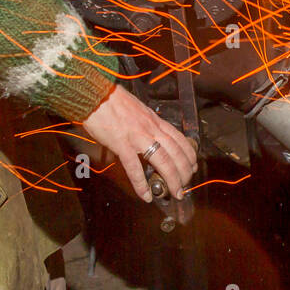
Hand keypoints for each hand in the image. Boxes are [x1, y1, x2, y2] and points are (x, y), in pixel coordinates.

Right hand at [80, 85, 198, 202]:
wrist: (97, 94)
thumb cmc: (113, 101)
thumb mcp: (138, 110)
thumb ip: (146, 123)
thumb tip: (150, 135)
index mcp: (155, 120)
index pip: (180, 139)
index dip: (189, 155)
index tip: (192, 166)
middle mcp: (151, 128)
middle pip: (176, 153)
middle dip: (184, 172)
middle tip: (185, 186)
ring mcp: (138, 137)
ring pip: (163, 161)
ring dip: (172, 180)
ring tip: (175, 193)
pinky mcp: (122, 144)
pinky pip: (134, 167)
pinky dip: (141, 184)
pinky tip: (145, 195)